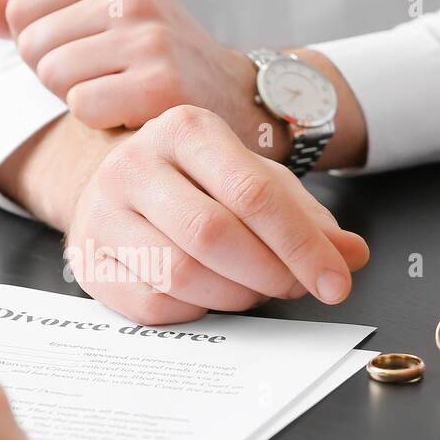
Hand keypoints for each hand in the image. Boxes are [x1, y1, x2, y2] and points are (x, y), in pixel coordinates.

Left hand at [0, 0, 261, 139]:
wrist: (236, 101)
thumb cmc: (157, 63)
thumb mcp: (96, 21)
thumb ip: (27, 13)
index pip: (21, 13)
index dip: (44, 48)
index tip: (92, 56)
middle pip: (32, 48)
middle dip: (59, 77)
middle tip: (109, 82)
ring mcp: (149, 37)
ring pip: (55, 79)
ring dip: (81, 101)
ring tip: (123, 96)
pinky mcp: (160, 84)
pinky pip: (82, 108)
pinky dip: (102, 123)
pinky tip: (136, 115)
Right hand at [66, 105, 368, 323]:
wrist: (119, 188)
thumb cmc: (197, 184)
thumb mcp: (256, 182)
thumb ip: (305, 218)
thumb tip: (351, 255)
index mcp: (184, 129)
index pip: (252, 192)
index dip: (302, 245)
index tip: (336, 282)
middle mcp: (133, 163)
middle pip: (212, 234)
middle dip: (268, 273)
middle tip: (294, 288)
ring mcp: (102, 213)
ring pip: (181, 274)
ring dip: (234, 296)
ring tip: (254, 289)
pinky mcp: (88, 261)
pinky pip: (153, 304)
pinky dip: (195, 310)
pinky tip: (209, 294)